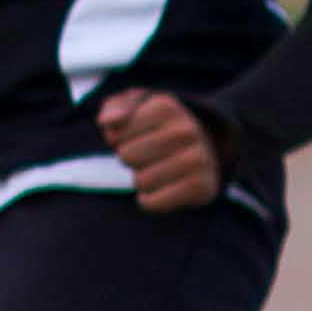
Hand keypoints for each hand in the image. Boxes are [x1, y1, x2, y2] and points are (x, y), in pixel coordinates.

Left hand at [96, 88, 226, 212]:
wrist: (203, 146)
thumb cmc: (155, 128)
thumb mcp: (133, 107)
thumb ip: (114, 108)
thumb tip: (108, 122)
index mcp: (166, 107)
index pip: (114, 136)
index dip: (117, 139)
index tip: (137, 135)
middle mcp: (187, 130)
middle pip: (127, 157)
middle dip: (131, 158)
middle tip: (150, 153)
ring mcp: (199, 159)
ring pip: (140, 182)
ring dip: (142, 179)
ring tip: (160, 168)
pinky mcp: (202, 188)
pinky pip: (152, 204)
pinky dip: (150, 200)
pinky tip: (164, 187)